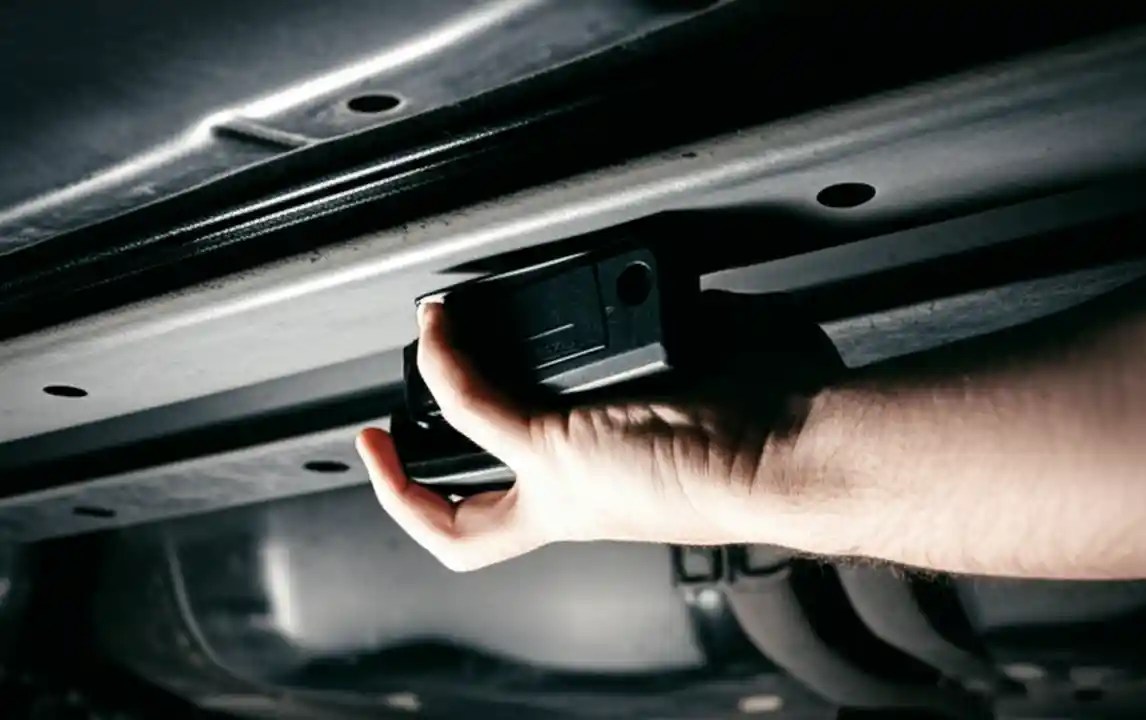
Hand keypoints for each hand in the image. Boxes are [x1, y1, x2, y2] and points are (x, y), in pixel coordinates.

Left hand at [357, 298, 829, 570]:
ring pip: (529, 380)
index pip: (451, 526)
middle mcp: (571, 464)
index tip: (371, 440)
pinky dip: (570, 308)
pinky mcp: (644, 362)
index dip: (398, 494)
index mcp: (545, 507)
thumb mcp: (554, 454)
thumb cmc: (683, 480)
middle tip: (419, 354)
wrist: (771, 439)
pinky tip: (554, 292)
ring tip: (466, 317)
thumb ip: (485, 408)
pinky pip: (590, 331)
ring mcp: (607, 410)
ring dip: (497, 350)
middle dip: (443, 404)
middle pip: (484, 441)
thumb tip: (438, 352)